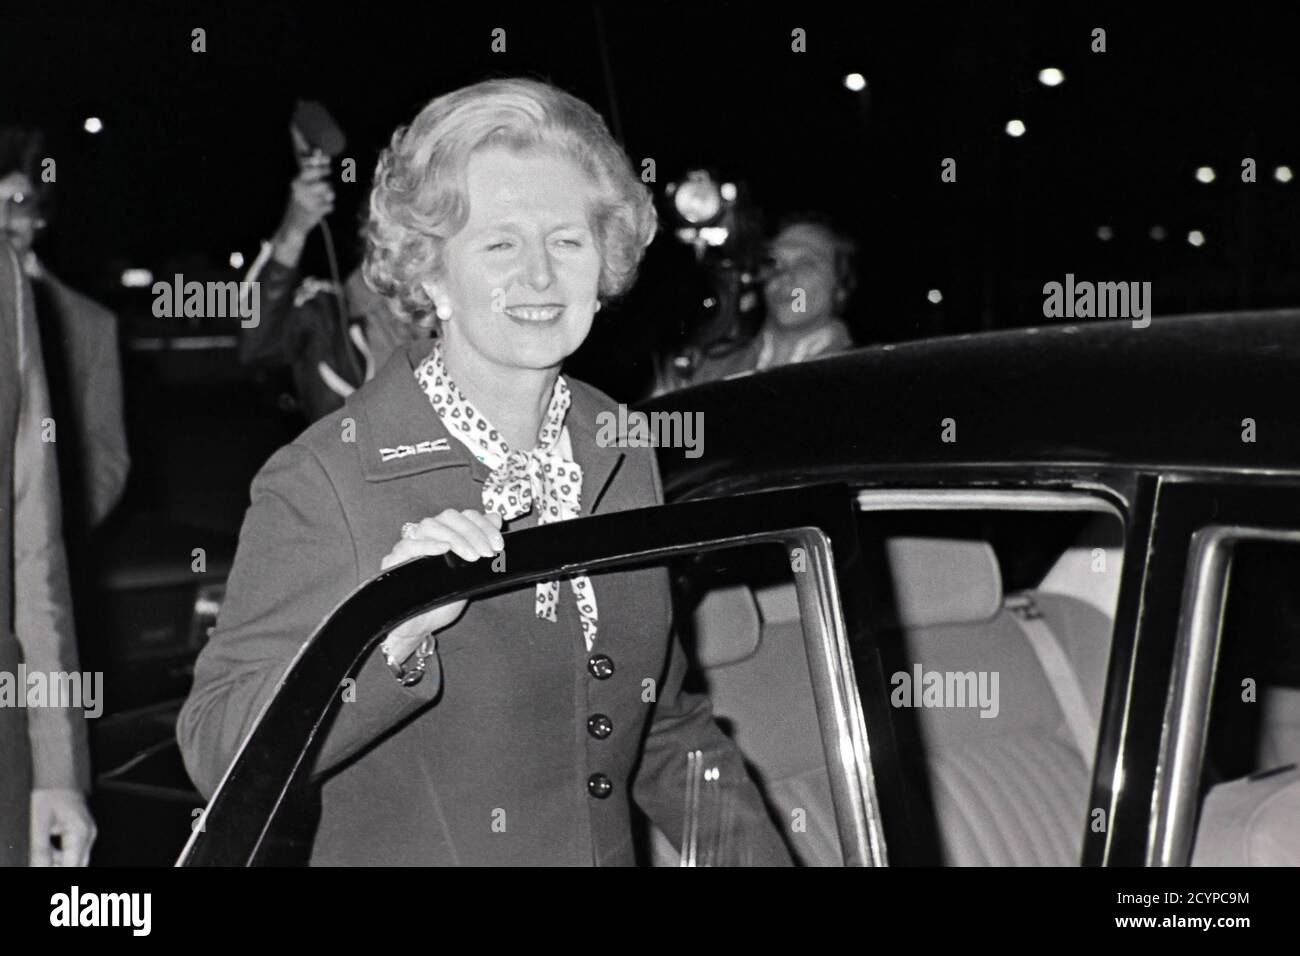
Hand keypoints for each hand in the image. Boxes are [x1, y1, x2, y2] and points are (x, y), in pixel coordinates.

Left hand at [30, 788, 95, 866]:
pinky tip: (49, 849)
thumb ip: (40, 849)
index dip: (58, 872)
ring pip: (77, 858)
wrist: (58, 775)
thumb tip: (38, 868)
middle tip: (43, 863)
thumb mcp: (39, 823)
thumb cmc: (49, 793)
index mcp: (80, 833)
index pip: (72, 866)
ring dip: (60, 862)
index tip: (44, 868)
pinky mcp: (83, 830)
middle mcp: (89, 834)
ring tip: (43, 854)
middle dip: (61, 867)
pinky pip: (74, 850)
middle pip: (78, 864)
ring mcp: (88, 832)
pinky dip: (62, 854)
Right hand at [272, 152, 334, 262]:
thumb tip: (319, 153)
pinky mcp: (314, 212)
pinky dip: (328, 208)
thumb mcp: (298, 187)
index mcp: (296, 182)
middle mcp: (301, 190)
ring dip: (329, 196)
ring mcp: (308, 201)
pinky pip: (330, 206)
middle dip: (328, 182)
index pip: (310, 167)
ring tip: (323, 199)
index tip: (328, 159)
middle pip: (323, 180)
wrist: (292, 226)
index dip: (321, 162)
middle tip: (328, 185)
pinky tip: (321, 209)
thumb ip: (308, 173)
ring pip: (329, 193)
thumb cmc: (298, 204)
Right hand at [379, 509, 504, 662]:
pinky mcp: (394, 560)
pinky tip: (444, 549)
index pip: (465, 515)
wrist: (422, 625)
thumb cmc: (445, 598)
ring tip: (472, 556)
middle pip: (449, 516)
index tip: (499, 545)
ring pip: (429, 525)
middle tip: (487, 553)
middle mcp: (427, 534)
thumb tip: (495, 518)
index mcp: (447, 532)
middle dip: (473, 532)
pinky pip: (407, 545)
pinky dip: (427, 544)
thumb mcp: (471, 573)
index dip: (484, 525)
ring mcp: (410, 544)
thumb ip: (481, 546)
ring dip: (455, 537)